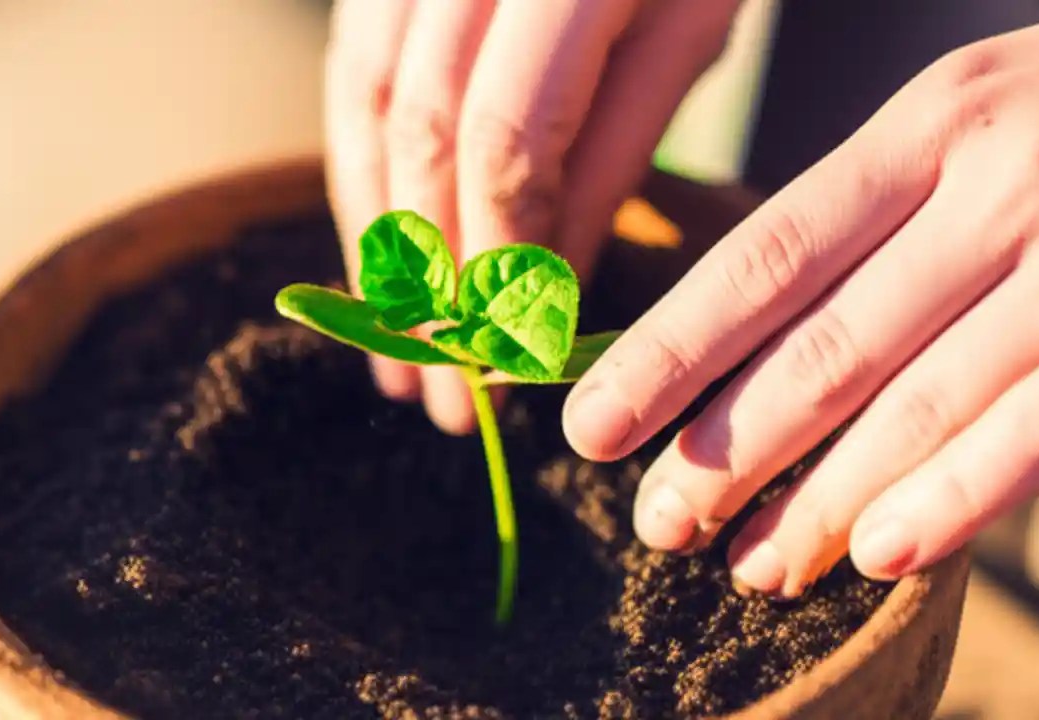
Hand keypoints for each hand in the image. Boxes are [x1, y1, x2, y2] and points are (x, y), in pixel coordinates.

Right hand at [324, 0, 740, 433]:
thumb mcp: (687, 32)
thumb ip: (615, 153)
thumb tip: (549, 291)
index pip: (505, 139)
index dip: (503, 259)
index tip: (515, 358)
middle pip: (422, 138)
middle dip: (435, 283)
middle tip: (452, 398)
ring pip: (368, 120)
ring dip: (381, 254)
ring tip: (399, 365)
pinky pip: (351, 87)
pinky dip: (362, 187)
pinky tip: (379, 270)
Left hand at [563, 19, 1038, 596]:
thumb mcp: (962, 132)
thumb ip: (860, 221)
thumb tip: (727, 351)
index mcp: (927, 128)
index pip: (764, 259)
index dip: (669, 353)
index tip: (590, 427)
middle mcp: (1001, 184)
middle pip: (828, 345)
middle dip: (728, 448)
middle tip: (657, 523)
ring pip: (921, 403)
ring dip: (821, 500)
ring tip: (748, 566)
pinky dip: (952, 498)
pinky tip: (872, 556)